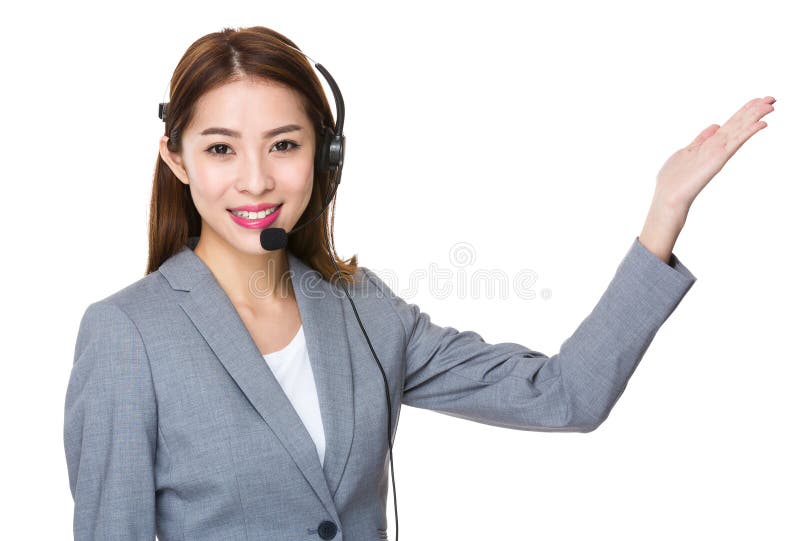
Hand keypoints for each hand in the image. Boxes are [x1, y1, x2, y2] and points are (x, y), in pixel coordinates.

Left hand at [638, 95, 775, 263]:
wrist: (669, 198)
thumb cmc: (673, 179)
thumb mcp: (685, 151)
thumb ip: (701, 139)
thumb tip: (715, 126)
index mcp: (708, 144)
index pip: (730, 124)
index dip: (743, 112)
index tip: (757, 100)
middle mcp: (716, 147)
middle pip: (738, 124)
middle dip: (754, 110)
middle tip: (772, 98)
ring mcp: (718, 152)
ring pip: (739, 129)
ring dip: (755, 116)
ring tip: (771, 103)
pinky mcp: (718, 159)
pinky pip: (735, 142)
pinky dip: (748, 132)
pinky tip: (761, 124)